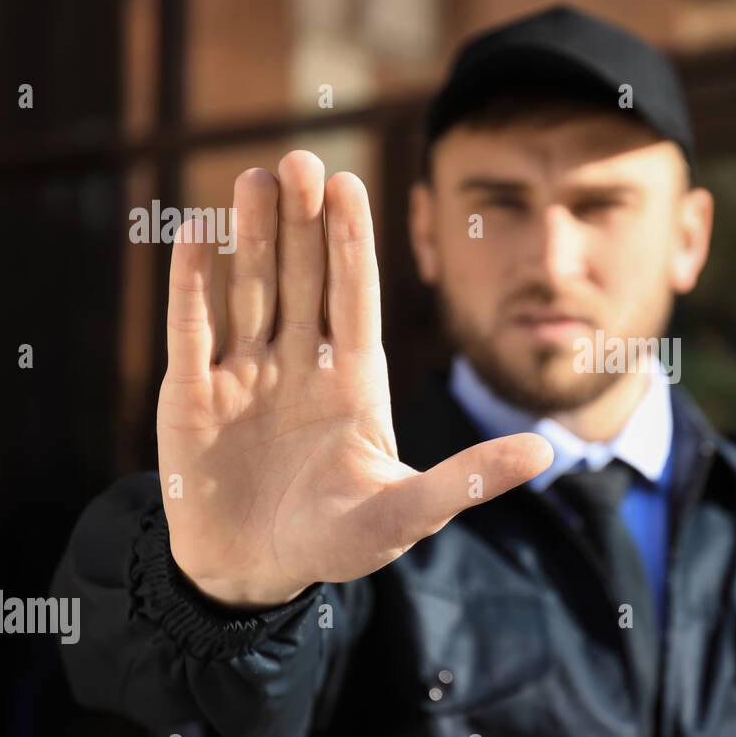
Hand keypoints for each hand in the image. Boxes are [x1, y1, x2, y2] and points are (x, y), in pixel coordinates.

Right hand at [155, 150, 552, 607]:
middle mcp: (300, 365)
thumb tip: (545, 451)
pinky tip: (194, 235)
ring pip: (250, 290)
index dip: (352, 242)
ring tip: (254, 178)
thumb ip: (467, 477)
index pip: (356, 297)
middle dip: (303, 222)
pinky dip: (192, 286)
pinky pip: (191, 331)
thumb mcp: (406, 513)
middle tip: (300, 160)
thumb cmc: (336, 542)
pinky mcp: (190, 397)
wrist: (255, 576)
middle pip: (304, 279)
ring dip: (252, 237)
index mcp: (354, 380)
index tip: (350, 185)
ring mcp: (244, 375)